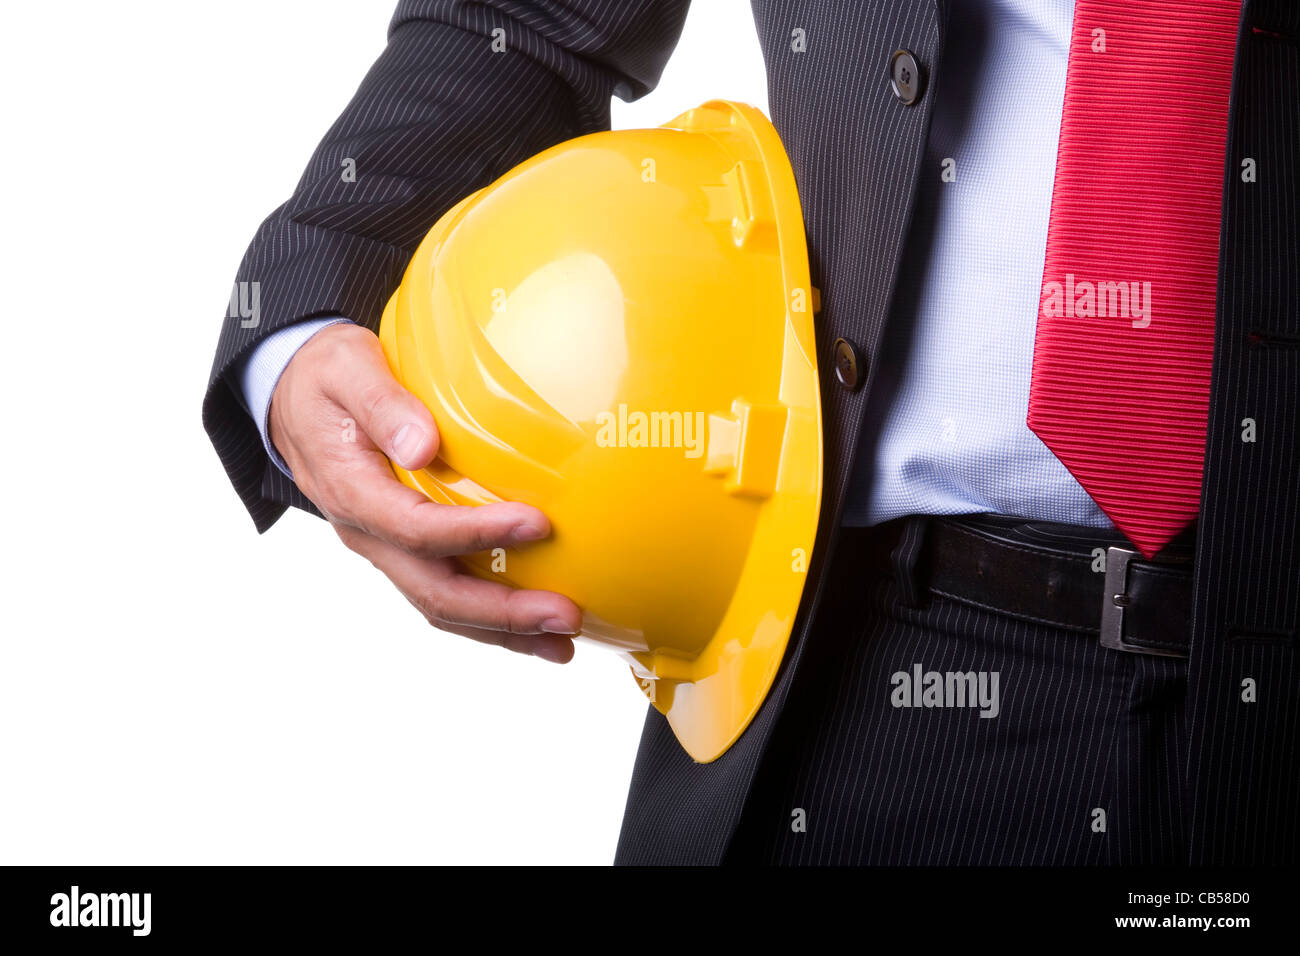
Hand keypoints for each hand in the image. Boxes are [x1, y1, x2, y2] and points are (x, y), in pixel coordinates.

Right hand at [268, 322, 578, 662]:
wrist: (293, 398)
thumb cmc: (328, 377)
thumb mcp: (346, 369)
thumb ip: (383, 404)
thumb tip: (422, 447)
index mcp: (353, 493)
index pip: (418, 529)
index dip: (477, 534)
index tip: (538, 525)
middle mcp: (369, 534)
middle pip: (435, 592)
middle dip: (503, 613)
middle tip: (566, 616)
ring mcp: (386, 548)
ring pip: (444, 606)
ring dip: (504, 630)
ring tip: (563, 644)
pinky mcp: (405, 548)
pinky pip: (448, 589)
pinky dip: (493, 615)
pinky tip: (538, 621)